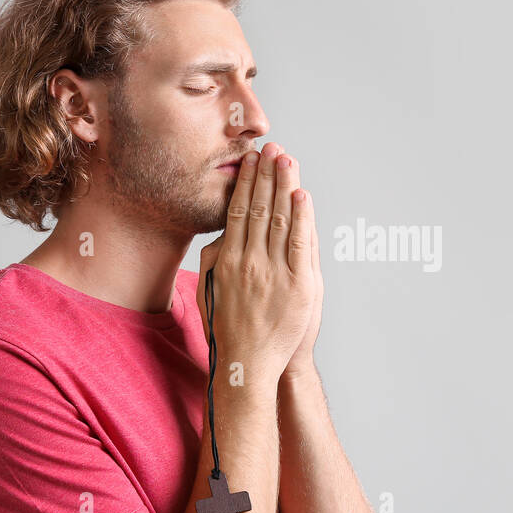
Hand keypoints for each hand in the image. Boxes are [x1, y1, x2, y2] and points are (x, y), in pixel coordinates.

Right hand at [195, 142, 315, 386]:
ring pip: (279, 220)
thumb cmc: (229, 330)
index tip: (251, 160)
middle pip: (259, 208)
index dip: (246, 183)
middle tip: (271, 147)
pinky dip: (301, 218)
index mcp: (227, 260)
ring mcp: (273, 272)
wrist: (249, 365)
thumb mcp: (210, 291)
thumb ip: (213, 262)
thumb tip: (218, 237)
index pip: (238, 211)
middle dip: (265, 175)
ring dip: (284, 186)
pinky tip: (302, 195)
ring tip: (287, 160)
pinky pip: (299, 244)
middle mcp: (249, 261)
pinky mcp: (298, 285)